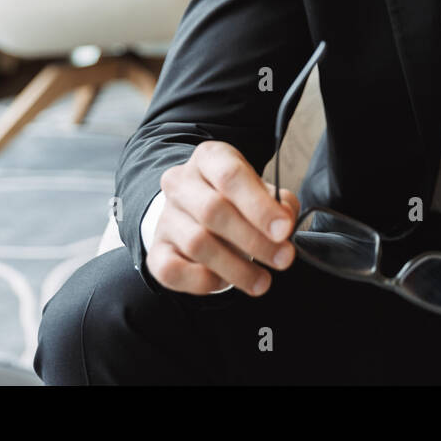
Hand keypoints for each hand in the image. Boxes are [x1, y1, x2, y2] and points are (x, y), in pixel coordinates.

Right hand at [145, 140, 298, 295]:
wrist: (195, 211)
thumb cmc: (235, 200)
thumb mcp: (261, 190)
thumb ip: (278, 202)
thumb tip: (283, 221)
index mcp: (209, 158)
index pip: (230, 176)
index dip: (260, 206)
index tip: (284, 230)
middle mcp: (180, 183)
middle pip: (213, 210)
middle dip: (254, 240)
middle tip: (283, 259)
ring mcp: (165, 217)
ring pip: (197, 243)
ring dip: (236, 268)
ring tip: (262, 280)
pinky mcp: (156, 250)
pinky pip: (173, 270)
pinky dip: (203, 282)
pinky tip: (224, 281)